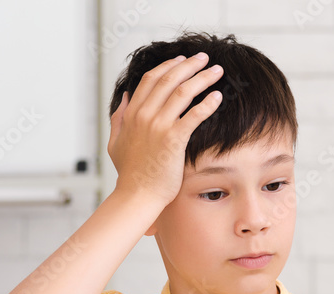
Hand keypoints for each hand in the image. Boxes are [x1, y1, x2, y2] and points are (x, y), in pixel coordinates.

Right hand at [108, 52, 224, 207]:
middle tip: (204, 58)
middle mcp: (144, 115)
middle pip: (169, 79)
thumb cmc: (130, 174)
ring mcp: (158, 126)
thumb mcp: (115, 142)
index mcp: (131, 114)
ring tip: (217, 71)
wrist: (136, 196)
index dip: (168, 66)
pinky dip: (208, 103)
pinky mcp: (173, 140)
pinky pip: (194, 115)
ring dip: (202, 78)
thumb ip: (118, 118)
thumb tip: (125, 97)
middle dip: (189, 65)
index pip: (150, 79)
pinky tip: (218, 96)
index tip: (182, 60)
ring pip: (183, 92)